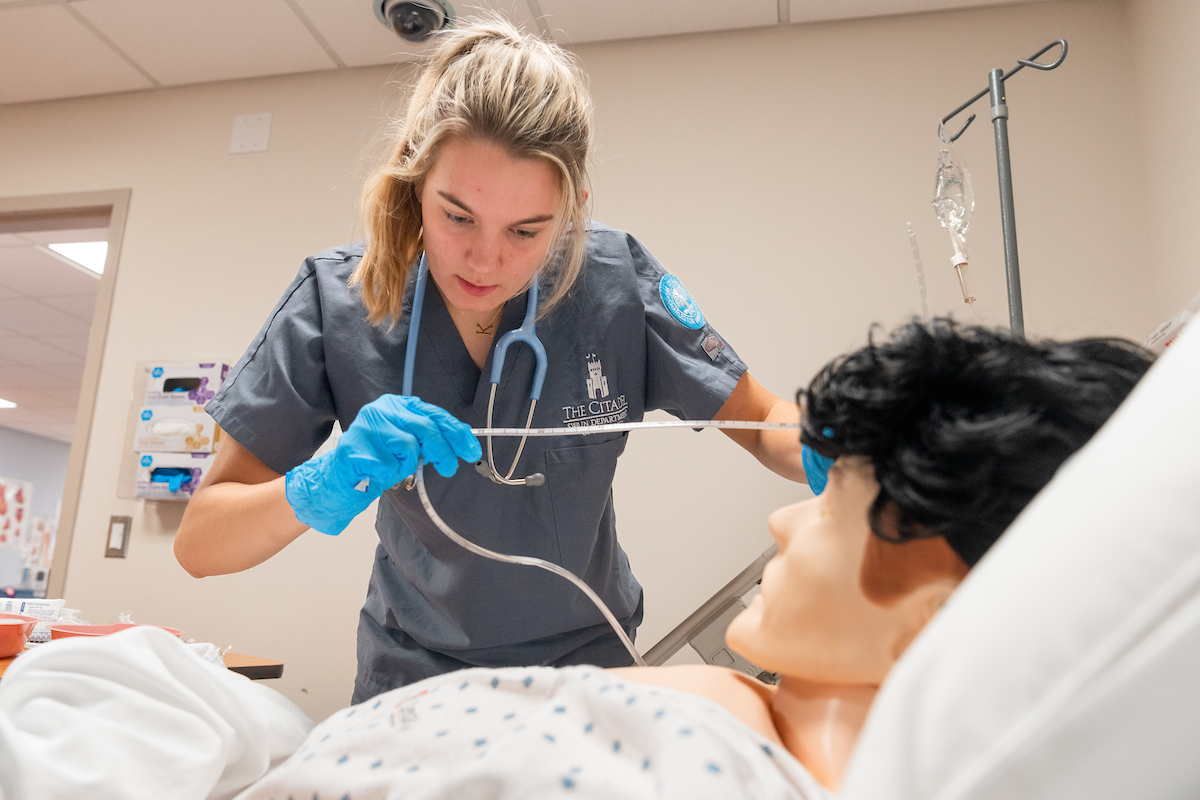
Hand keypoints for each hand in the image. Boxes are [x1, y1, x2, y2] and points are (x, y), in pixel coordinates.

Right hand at [285, 395, 481, 534]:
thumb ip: (429, 438)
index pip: (434, 414)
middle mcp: (382, 409)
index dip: (456, 432)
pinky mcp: (356, 445)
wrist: (342, 476)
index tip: (471, 450)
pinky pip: (388, 465)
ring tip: (396, 468)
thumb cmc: (380, 459)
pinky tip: (379, 473)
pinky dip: (389, 474)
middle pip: (425, 428)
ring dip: (407, 465)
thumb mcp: (408, 444)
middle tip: (450, 468)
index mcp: (398, 405)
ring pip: (407, 447)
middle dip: (443, 451)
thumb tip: (464, 443)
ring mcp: (368, 425)